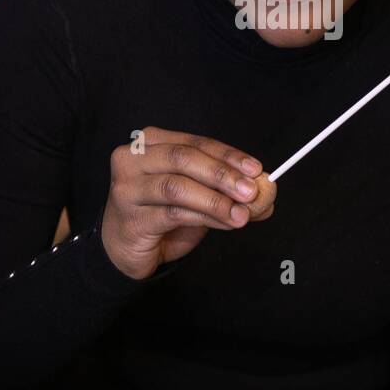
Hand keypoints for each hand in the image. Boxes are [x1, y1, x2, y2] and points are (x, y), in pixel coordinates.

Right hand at [100, 126, 277, 279]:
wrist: (124, 248)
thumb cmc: (160, 213)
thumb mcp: (196, 196)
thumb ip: (226, 191)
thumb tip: (266, 195)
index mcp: (151, 142)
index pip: (196, 142)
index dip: (228, 155)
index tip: (256, 170)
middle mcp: (133, 158)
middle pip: (184, 158)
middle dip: (223, 174)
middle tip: (251, 191)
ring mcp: (127, 187)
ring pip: (178, 187)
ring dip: (216, 200)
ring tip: (241, 214)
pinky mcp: (130, 217)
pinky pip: (173, 214)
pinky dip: (204, 218)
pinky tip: (224, 223)